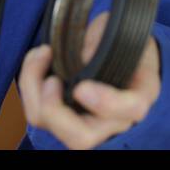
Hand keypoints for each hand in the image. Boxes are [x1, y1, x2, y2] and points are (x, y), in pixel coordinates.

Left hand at [17, 11, 160, 148]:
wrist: (119, 46)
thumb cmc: (123, 40)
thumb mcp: (121, 31)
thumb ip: (104, 42)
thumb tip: (84, 57)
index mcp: (138, 94)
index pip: (131, 109)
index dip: (106, 102)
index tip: (82, 87)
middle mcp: (113, 118)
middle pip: (82, 137)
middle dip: (56, 111)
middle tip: (51, 80)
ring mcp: (85, 120)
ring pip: (52, 126)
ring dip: (35, 90)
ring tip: (41, 55)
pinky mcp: (62, 114)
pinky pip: (38, 111)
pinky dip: (30, 82)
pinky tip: (39, 57)